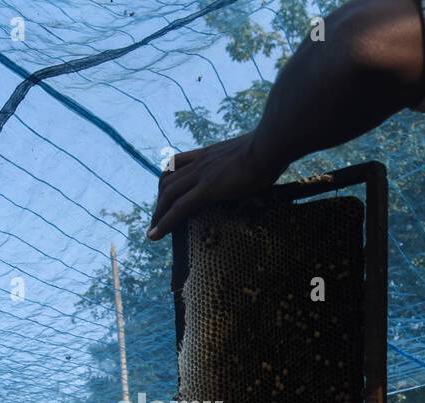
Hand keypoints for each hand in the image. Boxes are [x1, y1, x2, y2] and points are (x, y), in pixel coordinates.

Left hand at [146, 132, 285, 240]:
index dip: (168, 180)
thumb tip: (259, 170)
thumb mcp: (252, 155)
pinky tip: (155, 235)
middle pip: (168, 181)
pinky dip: (164, 223)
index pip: (177, 163)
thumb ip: (245, 163)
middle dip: (159, 201)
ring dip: (158, 215)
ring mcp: (202, 175)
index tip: (165, 194)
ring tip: (153, 231)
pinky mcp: (207, 188)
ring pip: (169, 195)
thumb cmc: (271, 149)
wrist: (272, 144)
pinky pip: (179, 208)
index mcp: (209, 153)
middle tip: (157, 219)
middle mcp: (200, 162)